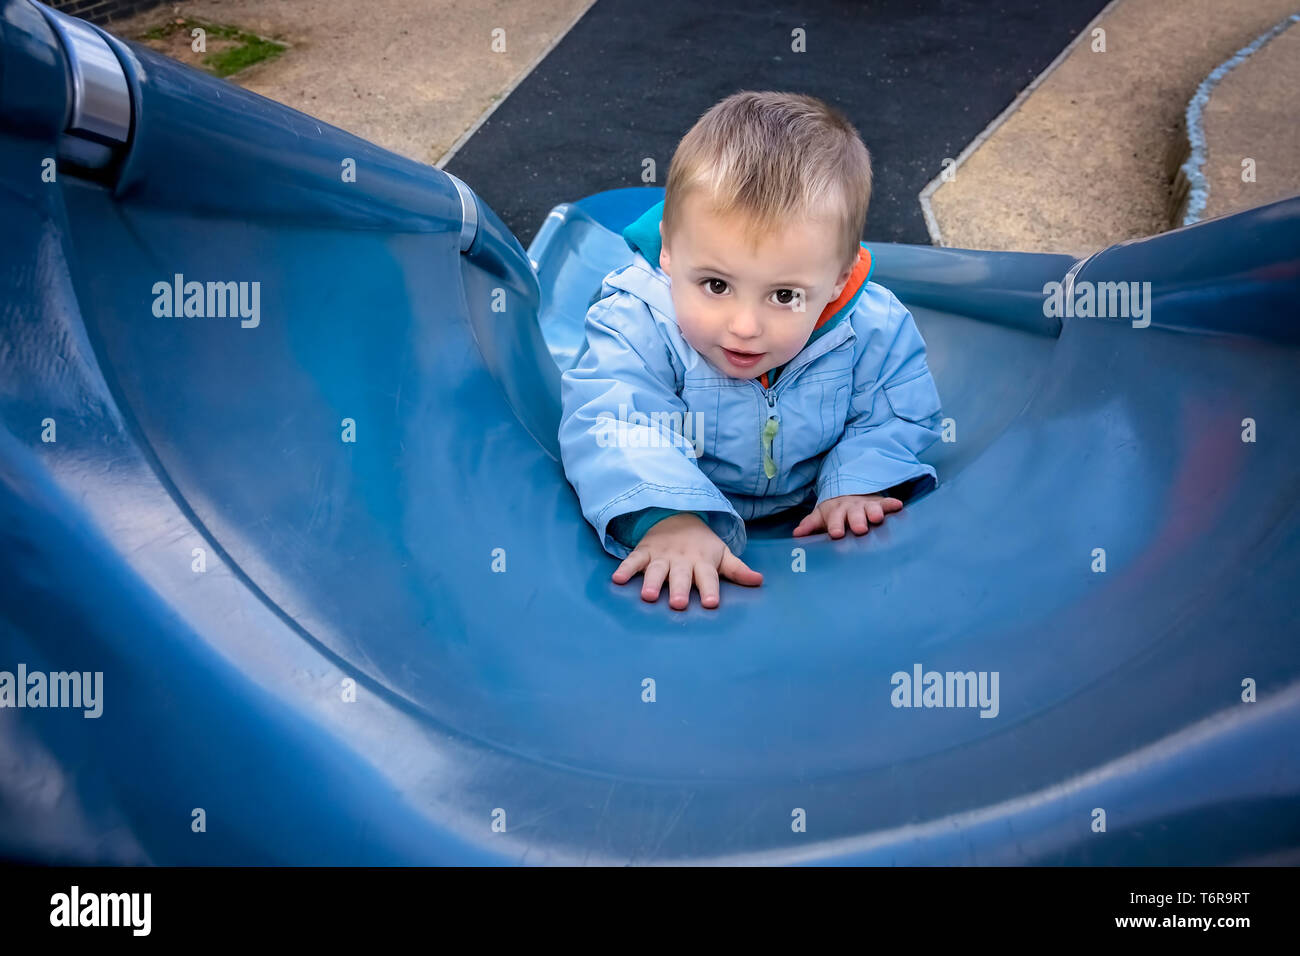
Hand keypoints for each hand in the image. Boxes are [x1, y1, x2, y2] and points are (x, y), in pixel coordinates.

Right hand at [612, 513, 762, 609]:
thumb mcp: (721, 553)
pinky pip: (633, 560)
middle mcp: (682, 559)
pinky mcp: (644, 551)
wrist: (677, 515)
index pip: (708, 577)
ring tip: (649, 596)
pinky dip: (625, 568)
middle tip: (679, 604)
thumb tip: (759, 581)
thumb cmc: (702, 544)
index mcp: (702, 562)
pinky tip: (617, 580)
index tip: (711, 603)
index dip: (710, 589)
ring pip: (656, 569)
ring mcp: (661, 555)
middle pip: (681, 576)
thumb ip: (737, 570)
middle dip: (680, 589)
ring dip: (653, 582)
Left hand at [791, 493, 902, 538]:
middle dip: (857, 521)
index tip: (836, 534)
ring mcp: (866, 505)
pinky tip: (898, 506)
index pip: (834, 519)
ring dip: (874, 512)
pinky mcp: (879, 503)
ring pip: (871, 508)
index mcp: (835, 512)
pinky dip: (892, 504)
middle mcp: (851, 508)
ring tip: (878, 518)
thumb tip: (797, 534)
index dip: (835, 525)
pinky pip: (886, 503)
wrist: (849, 492)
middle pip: (854, 514)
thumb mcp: (820, 516)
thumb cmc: (835, 512)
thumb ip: (810, 525)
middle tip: (859, 529)